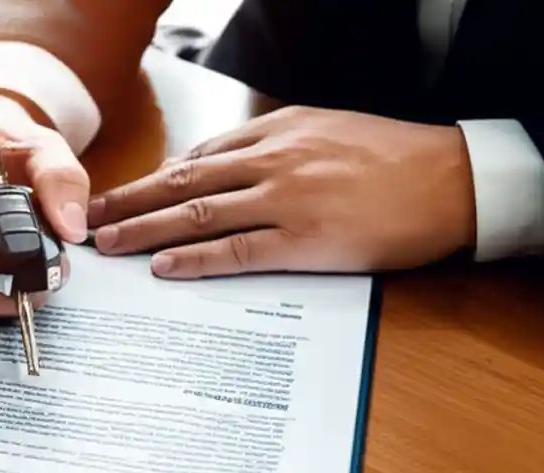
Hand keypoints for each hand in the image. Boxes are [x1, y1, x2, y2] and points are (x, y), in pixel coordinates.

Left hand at [88, 106, 476, 278]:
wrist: (452, 179)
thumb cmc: (392, 158)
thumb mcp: (324, 132)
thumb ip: (270, 148)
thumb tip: (218, 171)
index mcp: (276, 133)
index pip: (197, 158)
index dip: (151, 180)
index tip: (119, 196)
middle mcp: (273, 161)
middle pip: (182, 184)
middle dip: (129, 202)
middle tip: (90, 221)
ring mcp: (287, 200)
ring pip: (198, 215)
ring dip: (145, 231)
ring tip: (109, 247)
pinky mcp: (306, 240)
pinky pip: (237, 251)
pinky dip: (194, 259)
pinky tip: (163, 268)